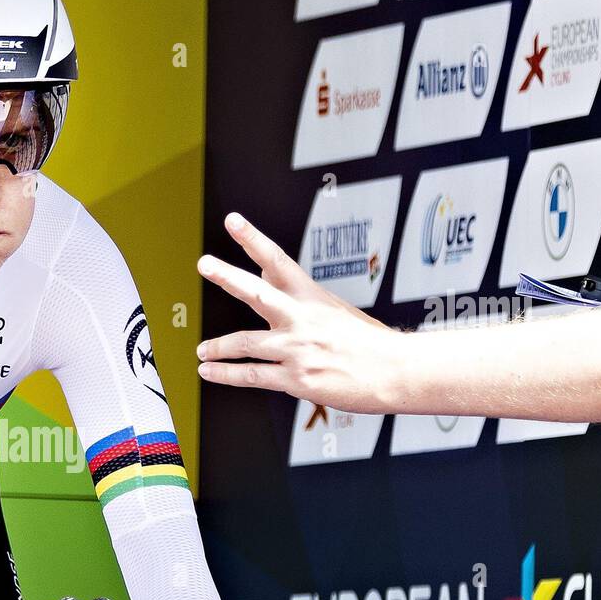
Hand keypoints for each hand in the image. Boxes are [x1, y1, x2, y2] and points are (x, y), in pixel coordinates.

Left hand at [195, 213, 404, 413]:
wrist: (398, 372)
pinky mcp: (296, 379)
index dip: (253, 239)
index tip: (233, 220)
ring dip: (218, 346)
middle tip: (205, 263)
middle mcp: (302, 319)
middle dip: (228, 276)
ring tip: (202, 349)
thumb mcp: (335, 311)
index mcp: (312, 298)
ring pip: (245, 342)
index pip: (278, 261)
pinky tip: (209, 371)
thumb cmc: (370, 344)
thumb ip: (297, 299)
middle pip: (257, 292)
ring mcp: (297, 348)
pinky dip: (225, 374)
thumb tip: (264, 279)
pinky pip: (252, 375)